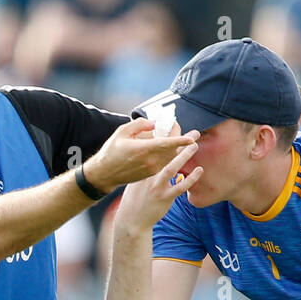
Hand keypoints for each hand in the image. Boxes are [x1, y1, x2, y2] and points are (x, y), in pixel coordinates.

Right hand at [83, 116, 198, 191]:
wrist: (105, 174)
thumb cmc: (111, 151)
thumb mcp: (121, 133)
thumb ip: (139, 125)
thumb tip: (155, 124)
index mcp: (143, 149)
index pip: (166, 144)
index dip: (181, 140)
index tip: (192, 137)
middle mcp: (149, 161)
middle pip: (173, 151)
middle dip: (185, 143)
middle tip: (195, 134)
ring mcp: (151, 170)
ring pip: (171, 159)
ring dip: (182, 152)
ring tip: (192, 145)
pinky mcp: (150, 175)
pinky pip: (166, 166)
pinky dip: (173, 158)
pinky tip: (177, 154)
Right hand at [111, 124, 203, 234]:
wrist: (131, 219)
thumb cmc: (132, 196)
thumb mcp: (132, 175)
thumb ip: (142, 160)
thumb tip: (151, 147)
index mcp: (140, 167)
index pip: (154, 146)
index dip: (166, 134)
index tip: (175, 124)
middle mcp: (148, 175)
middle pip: (164, 154)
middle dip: (179, 141)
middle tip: (194, 132)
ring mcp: (156, 186)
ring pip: (171, 168)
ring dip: (184, 156)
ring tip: (195, 145)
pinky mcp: (164, 198)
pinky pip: (180, 187)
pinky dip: (190, 178)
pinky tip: (199, 170)